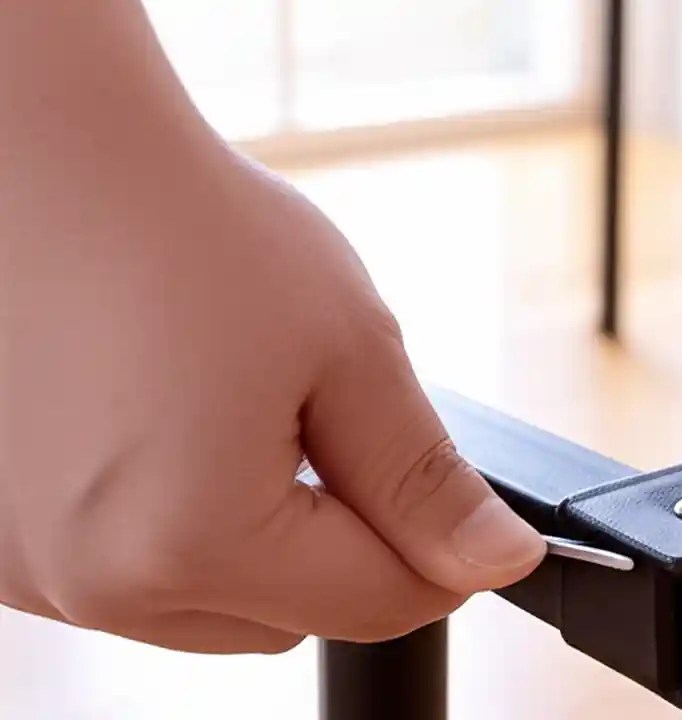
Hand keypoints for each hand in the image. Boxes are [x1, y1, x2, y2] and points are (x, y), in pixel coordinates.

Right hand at [0, 1, 543, 653]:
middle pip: (291, 619)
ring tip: (241, 416)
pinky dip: (177, 528)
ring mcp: (34, 570)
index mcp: (189, 546)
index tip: (469, 519)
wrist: (40, 158)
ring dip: (259, 543)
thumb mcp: (349, 352)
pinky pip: (133, 574)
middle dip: (343, 547)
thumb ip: (425, 481)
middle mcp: (95, 584)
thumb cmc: (186, 230)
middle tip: (336, 430)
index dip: (444, 564)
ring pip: (213, 607)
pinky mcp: (4, 545)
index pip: (375, 606)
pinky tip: (174, 435)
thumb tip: (500, 562)